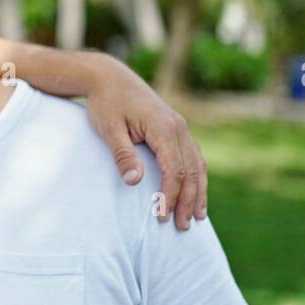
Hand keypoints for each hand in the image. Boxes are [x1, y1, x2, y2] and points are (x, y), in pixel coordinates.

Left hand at [82, 52, 208, 230]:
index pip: (174, 170)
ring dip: (198, 192)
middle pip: (190, 171)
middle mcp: (178, 128)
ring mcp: (180, 127)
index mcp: (164, 128)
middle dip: (188, 201)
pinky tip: (195, 192)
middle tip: (182, 227)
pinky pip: (193, 157)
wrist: (110, 78)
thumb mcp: (109, 129)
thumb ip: (122, 154)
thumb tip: (134, 182)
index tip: (160, 216)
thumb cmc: (106, 104)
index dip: (169, 195)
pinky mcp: (176, 128)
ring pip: (197, 165)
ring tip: (197, 216)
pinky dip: (196, 177)